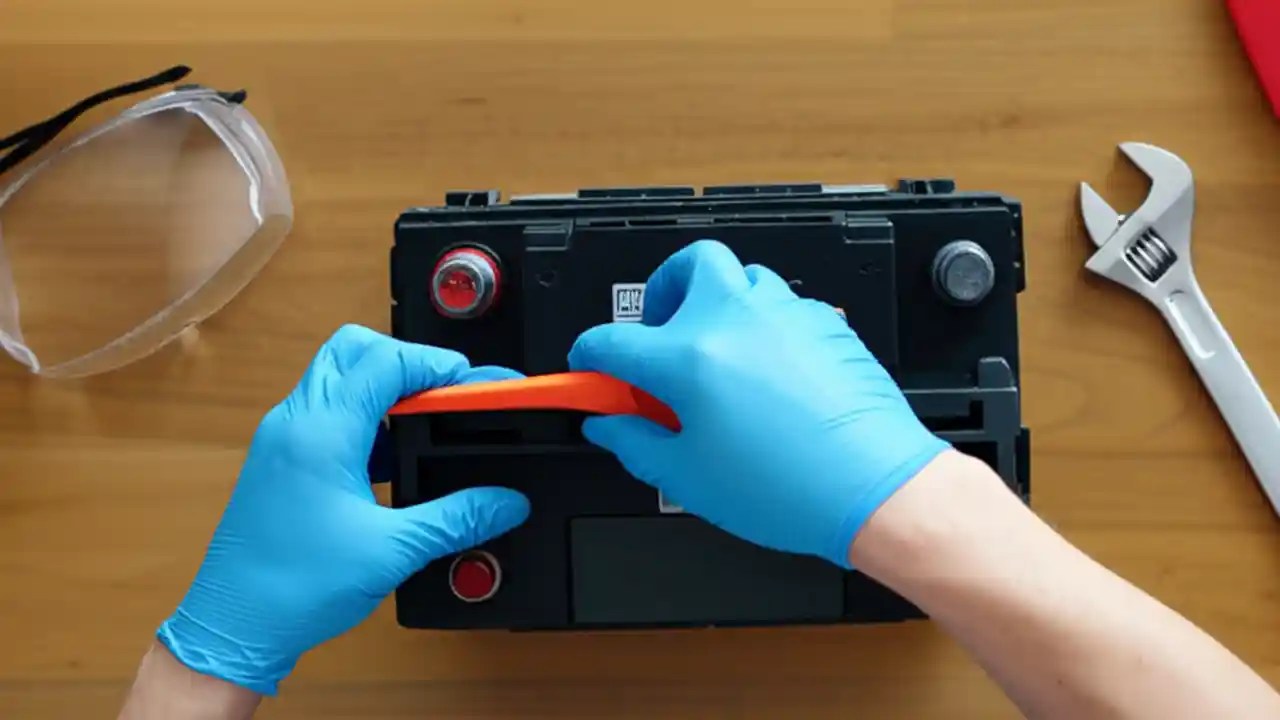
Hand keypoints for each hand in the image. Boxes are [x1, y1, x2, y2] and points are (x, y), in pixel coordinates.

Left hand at [157, 325, 529, 694]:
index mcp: (322, 432)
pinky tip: (389, 460)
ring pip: (336, 376)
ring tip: (423, 425)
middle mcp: (295, 422)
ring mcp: (282, 438)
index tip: (472, 384)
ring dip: (382, 387)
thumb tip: (506, 501)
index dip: (436, 364)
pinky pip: (325, 411)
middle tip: (445, 392)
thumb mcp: (393, 551)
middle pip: (353, 349)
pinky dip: (362, 416)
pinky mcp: (279, 459)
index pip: (385, 361)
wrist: (234, 625)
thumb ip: (458, 518)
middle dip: (406, 359)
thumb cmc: (294, 589)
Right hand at [568, 240, 947, 567]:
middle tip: (661, 333)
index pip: (613, 340)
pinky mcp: (825, 324)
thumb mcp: (689, 477)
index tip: (593, 369)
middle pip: (688, 264)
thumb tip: (613, 427)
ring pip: (741, 279)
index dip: (590, 357)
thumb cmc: (790, 486)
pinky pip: (782, 307)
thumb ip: (637, 443)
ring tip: (715, 355)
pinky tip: (764, 374)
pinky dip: (763, 327)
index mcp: (688, 357)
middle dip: (664, 291)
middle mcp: (735, 319)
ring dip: (718, 305)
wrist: (873, 486)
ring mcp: (784, 315)